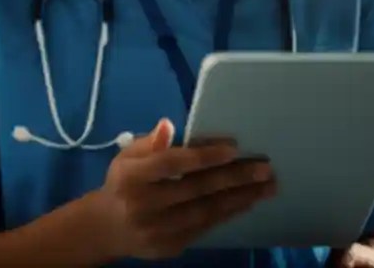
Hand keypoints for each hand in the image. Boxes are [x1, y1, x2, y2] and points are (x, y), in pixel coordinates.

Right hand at [88, 118, 276, 260]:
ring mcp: (157, 230)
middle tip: (264, 168)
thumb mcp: (127, 157)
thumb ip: (150, 143)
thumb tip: (169, 125)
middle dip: (233, 178)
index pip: (171, 164)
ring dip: (239, 198)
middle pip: (195, 189)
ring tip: (266, 187)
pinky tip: (246, 202)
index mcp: (131, 176)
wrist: (107, 228)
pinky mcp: (170, 247)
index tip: (234, 148)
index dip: (203, 156)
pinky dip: (227, 214)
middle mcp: (143, 205)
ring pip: (205, 212)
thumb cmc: (124, 183)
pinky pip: (204, 228)